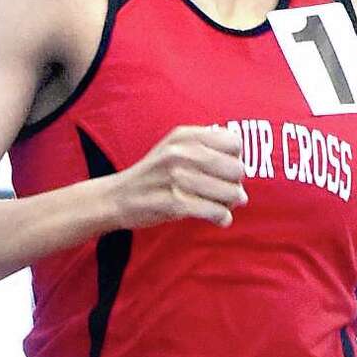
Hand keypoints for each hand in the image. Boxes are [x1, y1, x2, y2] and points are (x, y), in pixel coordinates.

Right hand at [108, 124, 247, 230]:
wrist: (117, 197)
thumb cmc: (153, 174)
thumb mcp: (172, 147)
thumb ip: (203, 143)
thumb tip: (239, 152)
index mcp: (184, 136)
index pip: (234, 142)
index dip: (236, 158)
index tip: (227, 171)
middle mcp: (181, 153)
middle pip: (236, 168)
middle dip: (237, 184)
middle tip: (229, 193)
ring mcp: (177, 178)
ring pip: (230, 192)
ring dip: (231, 203)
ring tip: (224, 206)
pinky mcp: (175, 203)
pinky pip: (216, 212)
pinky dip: (223, 218)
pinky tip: (220, 219)